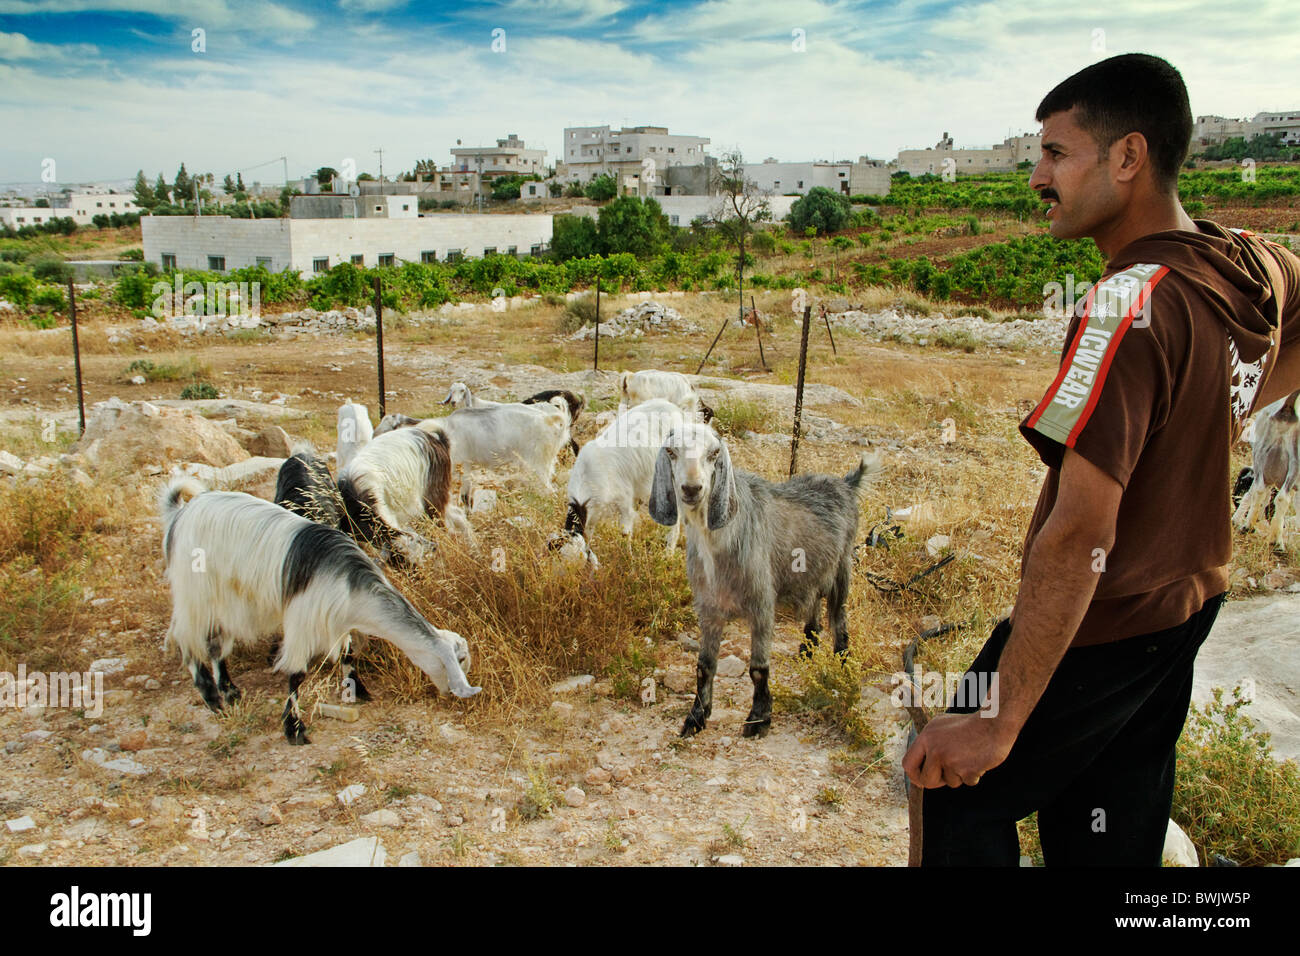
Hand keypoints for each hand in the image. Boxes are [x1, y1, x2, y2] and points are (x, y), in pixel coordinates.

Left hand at [902, 712, 1018, 788]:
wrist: (994, 722)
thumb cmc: (968, 724)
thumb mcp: (941, 725)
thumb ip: (927, 744)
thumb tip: (914, 771)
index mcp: (926, 738)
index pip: (908, 764)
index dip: (913, 775)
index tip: (919, 780)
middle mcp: (935, 750)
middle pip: (926, 780)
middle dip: (935, 782)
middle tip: (944, 778)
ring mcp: (951, 761)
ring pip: (950, 782)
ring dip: (959, 775)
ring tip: (968, 757)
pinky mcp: (967, 770)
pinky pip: (967, 782)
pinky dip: (974, 775)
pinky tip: (978, 759)